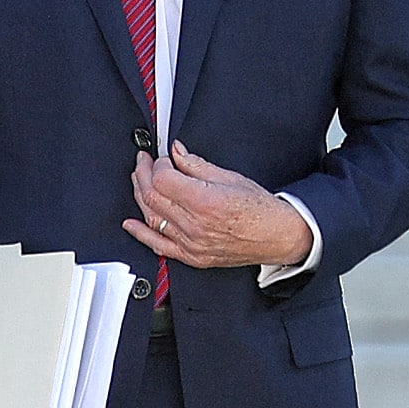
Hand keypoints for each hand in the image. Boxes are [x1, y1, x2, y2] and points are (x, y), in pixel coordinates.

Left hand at [125, 144, 311, 270]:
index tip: (163, 158)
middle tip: (144, 162)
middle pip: (153, 196)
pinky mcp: (193, 256)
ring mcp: (192, 243)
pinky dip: (142, 234)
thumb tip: (176, 152)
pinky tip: (131, 224)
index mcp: (205, 202)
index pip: (163, 179)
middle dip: (143, 174)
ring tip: (139, 180)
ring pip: (153, 218)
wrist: (277, 236)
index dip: (158, 165)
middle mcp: (195, 225)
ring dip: (140, 196)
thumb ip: (196, 165)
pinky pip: (160, 246)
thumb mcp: (229, 177)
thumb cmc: (259, 208)